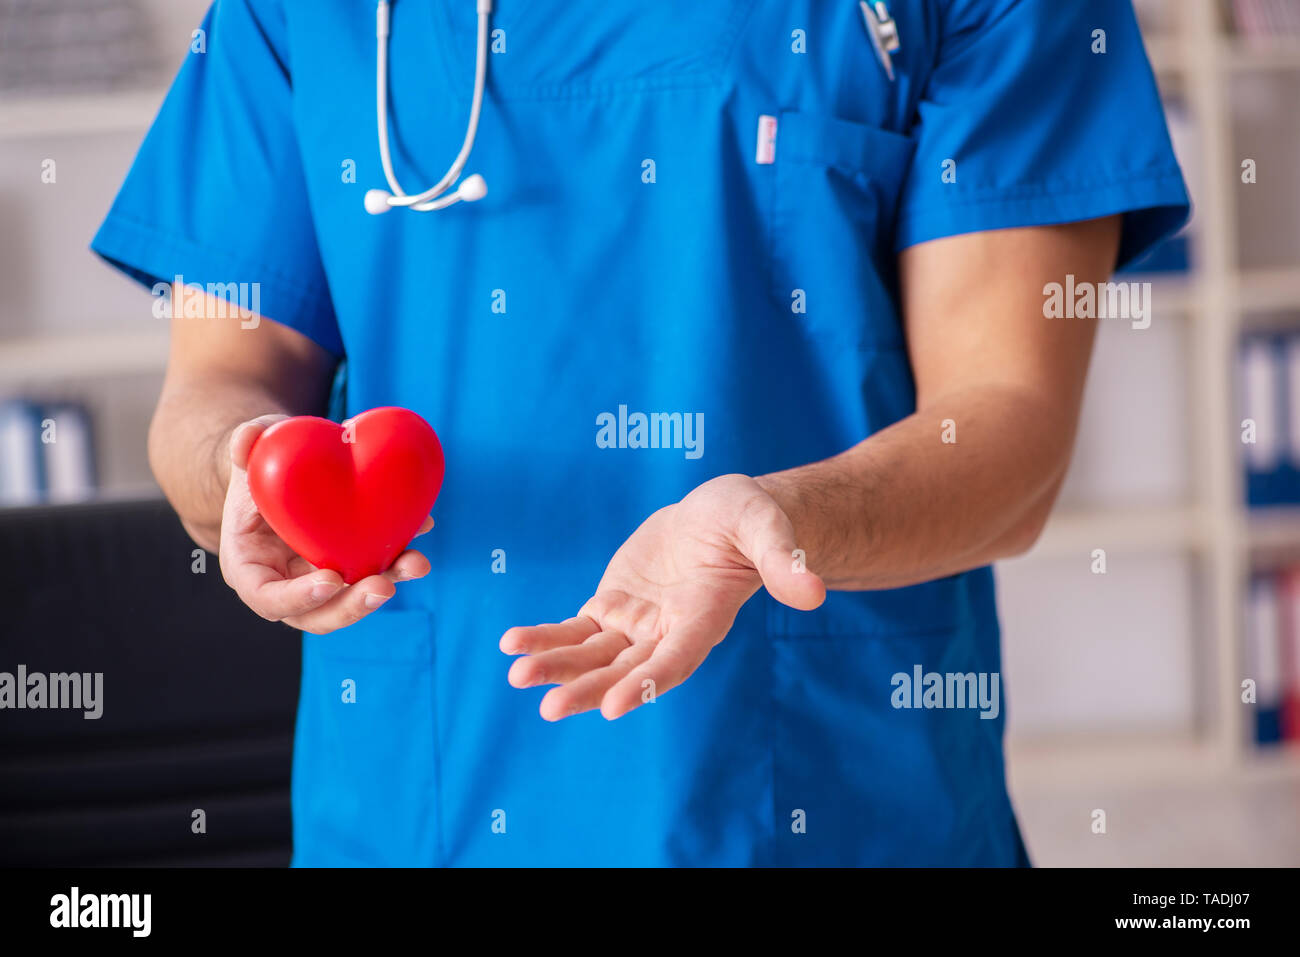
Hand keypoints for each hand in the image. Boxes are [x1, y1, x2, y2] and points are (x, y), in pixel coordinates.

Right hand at [218, 414, 431, 633]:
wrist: (286, 466)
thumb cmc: (262, 460)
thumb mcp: (250, 449)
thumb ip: (244, 444)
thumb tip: (244, 441)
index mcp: (248, 565)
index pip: (265, 598)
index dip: (297, 598)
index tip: (330, 579)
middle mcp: (284, 582)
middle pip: (316, 616)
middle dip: (351, 606)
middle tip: (383, 587)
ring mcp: (320, 580)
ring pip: (352, 600)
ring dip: (387, 584)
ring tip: (416, 563)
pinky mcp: (350, 566)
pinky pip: (375, 569)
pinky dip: (399, 555)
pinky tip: (422, 527)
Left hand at [500, 473, 825, 720]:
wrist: (720, 519)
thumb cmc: (749, 520)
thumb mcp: (766, 527)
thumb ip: (784, 560)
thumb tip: (814, 593)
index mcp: (705, 619)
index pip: (675, 659)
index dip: (647, 682)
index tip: (614, 707)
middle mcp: (668, 633)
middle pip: (625, 670)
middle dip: (588, 688)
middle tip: (549, 707)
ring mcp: (637, 625)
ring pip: (592, 656)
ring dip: (557, 667)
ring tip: (517, 675)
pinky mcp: (613, 609)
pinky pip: (575, 631)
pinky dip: (547, 638)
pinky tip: (511, 645)